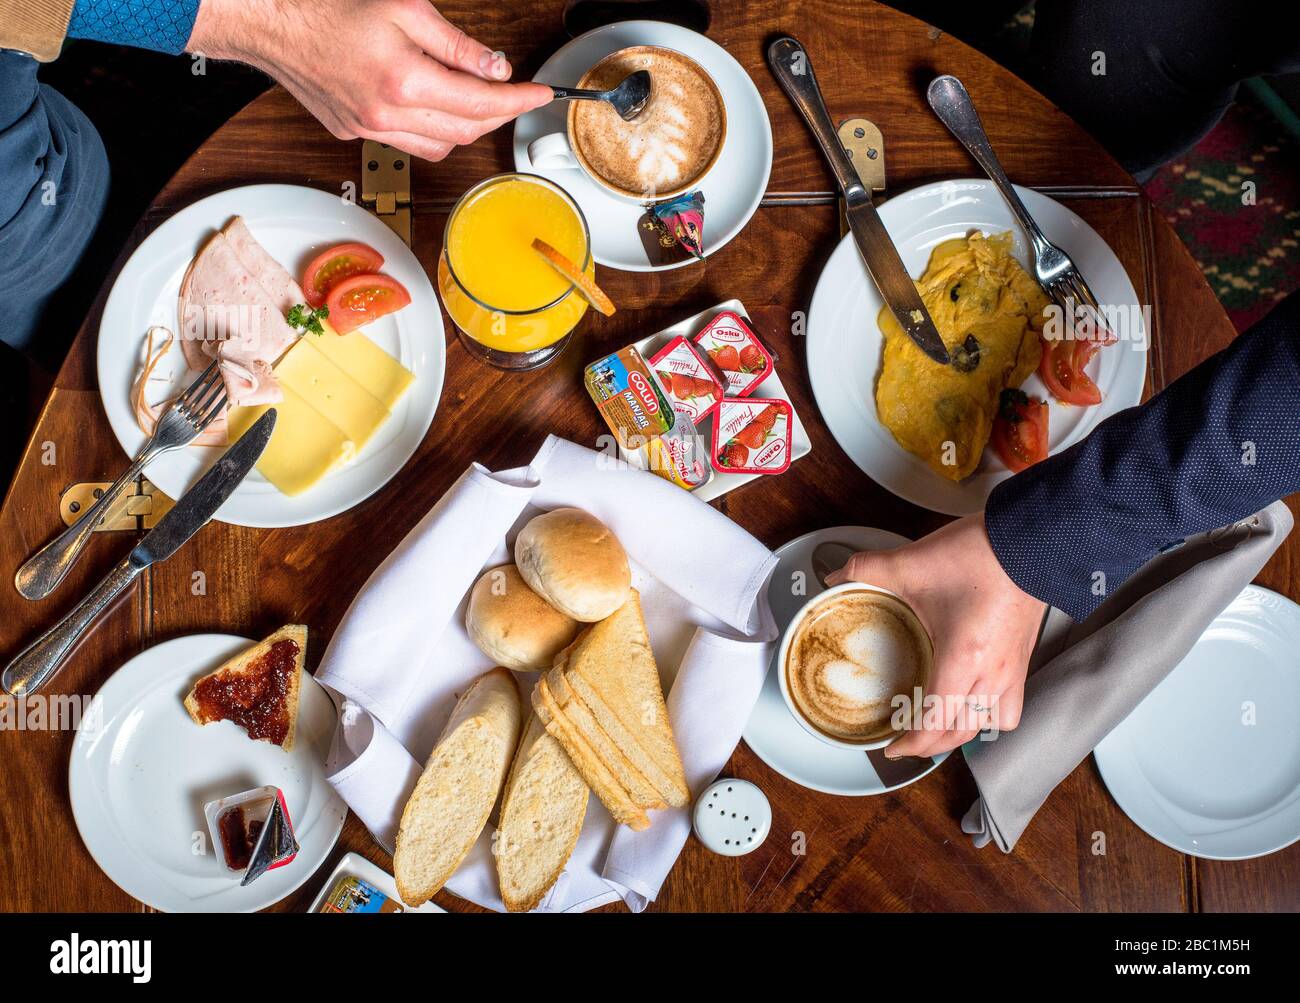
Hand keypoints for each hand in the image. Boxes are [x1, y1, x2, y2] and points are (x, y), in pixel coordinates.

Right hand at [188, 0, 552, 161]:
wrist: (273, 24)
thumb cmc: (330, 8)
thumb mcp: (405, 9)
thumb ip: (457, 44)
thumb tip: (496, 68)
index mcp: (404, 81)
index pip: (481, 103)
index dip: (518, 100)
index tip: (539, 94)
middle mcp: (387, 115)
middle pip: (466, 130)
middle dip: (500, 114)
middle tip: (517, 96)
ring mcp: (370, 129)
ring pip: (440, 146)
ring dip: (468, 129)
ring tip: (480, 103)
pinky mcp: (355, 133)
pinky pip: (409, 145)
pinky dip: (433, 132)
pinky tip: (436, 110)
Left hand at [825, 514, 1045, 757]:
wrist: (1032, 537)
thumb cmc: (981, 554)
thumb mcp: (911, 563)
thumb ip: (865, 570)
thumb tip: (835, 578)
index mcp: (963, 659)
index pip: (936, 722)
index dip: (911, 743)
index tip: (891, 747)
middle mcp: (993, 673)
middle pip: (962, 732)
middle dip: (930, 745)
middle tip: (905, 743)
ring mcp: (1013, 668)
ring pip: (992, 724)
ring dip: (963, 732)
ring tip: (938, 725)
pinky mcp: (1024, 657)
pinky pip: (1010, 704)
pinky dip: (989, 713)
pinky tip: (971, 699)